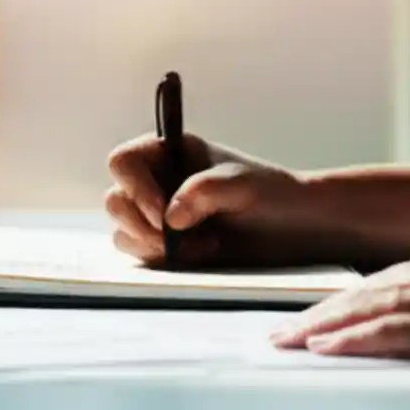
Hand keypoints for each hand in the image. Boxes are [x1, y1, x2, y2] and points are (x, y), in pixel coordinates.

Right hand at [104, 134, 322, 266]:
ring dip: (153, 244)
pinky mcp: (163, 242)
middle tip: (175, 240)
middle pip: (115, 199)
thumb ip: (205, 191)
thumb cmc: (273, 194)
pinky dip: (161, 257)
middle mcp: (156, 179)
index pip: (123, 161)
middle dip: (141, 225)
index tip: (161, 212)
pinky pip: (138, 251)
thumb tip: (169, 216)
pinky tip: (199, 253)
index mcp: (169, 153)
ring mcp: (156, 213)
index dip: (134, 187)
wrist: (295, 228)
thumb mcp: (243, 185)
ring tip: (199, 246)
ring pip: (122, 229)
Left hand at [270, 246, 409, 366]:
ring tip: (288, 340)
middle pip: (371, 290)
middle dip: (322, 311)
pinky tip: (328, 346)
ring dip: (325, 323)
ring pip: (375, 305)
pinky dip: (358, 336)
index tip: (313, 317)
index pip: (389, 281)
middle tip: (281, 333)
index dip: (346, 300)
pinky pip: (401, 329)